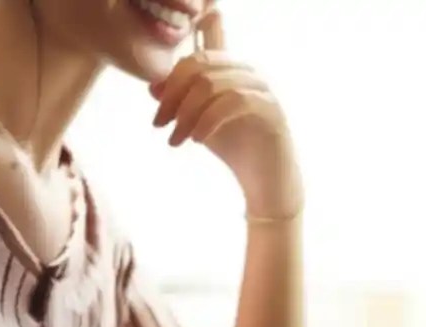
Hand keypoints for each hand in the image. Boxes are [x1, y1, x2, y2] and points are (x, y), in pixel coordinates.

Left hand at [149, 10, 301, 216]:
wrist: (267, 183)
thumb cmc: (236, 150)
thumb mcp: (199, 122)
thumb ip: (181, 103)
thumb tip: (153, 87)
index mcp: (232, 69)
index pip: (206, 43)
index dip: (180, 49)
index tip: (158, 87)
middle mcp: (249, 72)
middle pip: (200, 63)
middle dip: (172, 93)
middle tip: (158, 123)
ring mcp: (263, 88)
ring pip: (212, 83)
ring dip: (186, 113)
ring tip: (175, 139)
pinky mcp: (271, 109)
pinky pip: (232, 102)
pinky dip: (207, 121)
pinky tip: (196, 140)